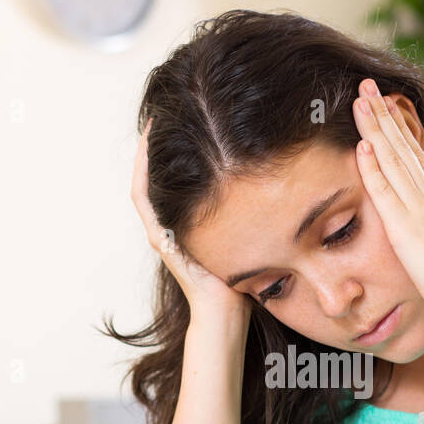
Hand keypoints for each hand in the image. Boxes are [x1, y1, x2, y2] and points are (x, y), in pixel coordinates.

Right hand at [133, 118, 250, 322]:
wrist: (227, 313)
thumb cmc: (244, 280)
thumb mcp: (251, 234)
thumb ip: (253, 210)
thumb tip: (279, 179)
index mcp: (190, 223)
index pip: (178, 177)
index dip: (181, 149)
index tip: (190, 119)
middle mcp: (171, 225)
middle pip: (159, 174)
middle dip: (162, 143)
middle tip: (169, 109)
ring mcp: (161, 231)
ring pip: (145, 181)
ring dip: (147, 150)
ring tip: (155, 119)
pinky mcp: (159, 237)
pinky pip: (144, 198)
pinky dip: (144, 171)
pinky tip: (150, 146)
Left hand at [352, 80, 423, 331]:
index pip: (417, 155)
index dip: (399, 128)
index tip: (385, 105)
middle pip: (404, 147)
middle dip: (384, 114)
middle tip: (366, 86)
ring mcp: (420, 210)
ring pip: (394, 160)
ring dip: (375, 128)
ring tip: (359, 100)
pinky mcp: (407, 229)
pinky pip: (386, 191)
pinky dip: (373, 166)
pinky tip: (362, 144)